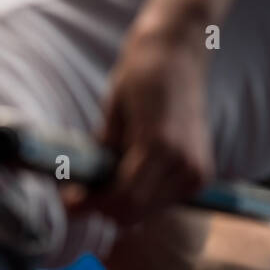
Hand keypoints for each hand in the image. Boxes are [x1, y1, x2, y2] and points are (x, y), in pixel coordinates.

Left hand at [68, 19, 213, 224]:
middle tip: (81, 190)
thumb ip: (100, 157)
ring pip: (148, 212)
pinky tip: (132, 173)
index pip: (123, 200)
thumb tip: (77, 194)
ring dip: (124, 202)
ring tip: (108, 175)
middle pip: (135, 213)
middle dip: (104, 206)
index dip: (91, 205)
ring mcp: (197, 172)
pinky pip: (164, 202)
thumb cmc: (140, 77)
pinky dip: (143, 196)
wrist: (179, 56)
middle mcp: (185, 164)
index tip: (68, 201)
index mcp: (160, 146)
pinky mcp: (201, 174)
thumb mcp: (112, 113)